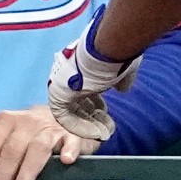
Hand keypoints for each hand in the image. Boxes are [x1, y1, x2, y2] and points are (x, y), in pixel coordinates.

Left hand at [0, 105, 101, 179]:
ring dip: (28, 170)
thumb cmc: (25, 130)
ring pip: (38, 148)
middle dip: (1, 177)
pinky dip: (68, 150)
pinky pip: (71, 142)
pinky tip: (65, 162)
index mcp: (6, 121)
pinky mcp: (72, 135)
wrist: (64, 115)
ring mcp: (51, 129)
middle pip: (11, 150)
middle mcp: (27, 122)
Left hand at [45, 15, 139, 140]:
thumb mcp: (120, 68)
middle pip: (77, 101)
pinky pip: (66, 118)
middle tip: (106, 127)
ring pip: (72, 111)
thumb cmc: (115, 52)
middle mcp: (65, 75)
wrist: (106, 47)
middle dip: (93, 116)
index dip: (96, 102)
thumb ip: (121, 79)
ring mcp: (59, 84)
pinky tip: (96, 132)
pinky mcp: (56, 96)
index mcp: (78, 65)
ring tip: (103, 132)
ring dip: (88, 124)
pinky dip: (81, 127)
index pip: (83, 89)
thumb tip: (123, 88)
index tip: (106, 111)